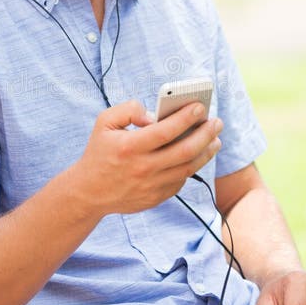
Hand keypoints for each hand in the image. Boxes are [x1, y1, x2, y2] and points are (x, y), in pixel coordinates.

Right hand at [75, 99, 222, 216]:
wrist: (88, 192)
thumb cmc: (99, 152)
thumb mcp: (104, 123)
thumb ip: (128, 110)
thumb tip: (153, 114)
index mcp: (129, 147)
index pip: (165, 131)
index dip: (185, 118)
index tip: (200, 106)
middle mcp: (142, 168)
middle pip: (184, 151)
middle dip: (205, 134)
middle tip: (217, 122)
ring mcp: (150, 186)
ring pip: (188, 168)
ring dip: (206, 152)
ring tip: (216, 139)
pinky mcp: (156, 198)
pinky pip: (181, 181)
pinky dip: (192, 167)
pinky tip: (197, 155)